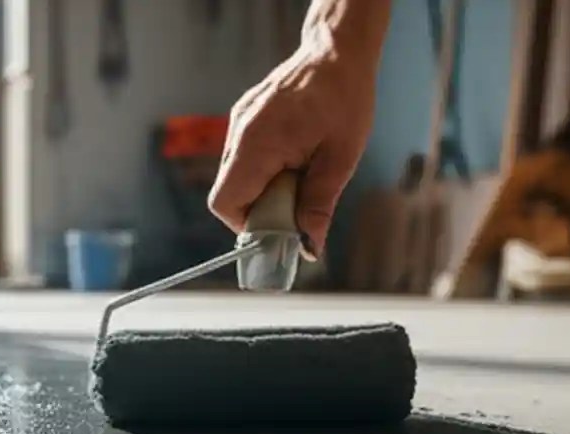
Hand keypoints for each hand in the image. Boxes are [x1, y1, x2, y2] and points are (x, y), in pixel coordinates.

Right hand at [208, 39, 380, 258]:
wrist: (336, 51)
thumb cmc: (344, 98)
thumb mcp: (340, 158)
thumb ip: (319, 204)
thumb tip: (309, 246)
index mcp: (258, 144)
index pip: (225, 202)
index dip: (247, 225)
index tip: (279, 227)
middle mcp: (239, 133)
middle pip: (229, 193)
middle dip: (260, 209)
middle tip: (298, 204)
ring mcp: (239, 123)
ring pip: (236, 176)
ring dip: (264, 188)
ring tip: (300, 174)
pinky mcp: (245, 117)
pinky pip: (245, 156)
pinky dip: (265, 168)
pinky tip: (294, 156)